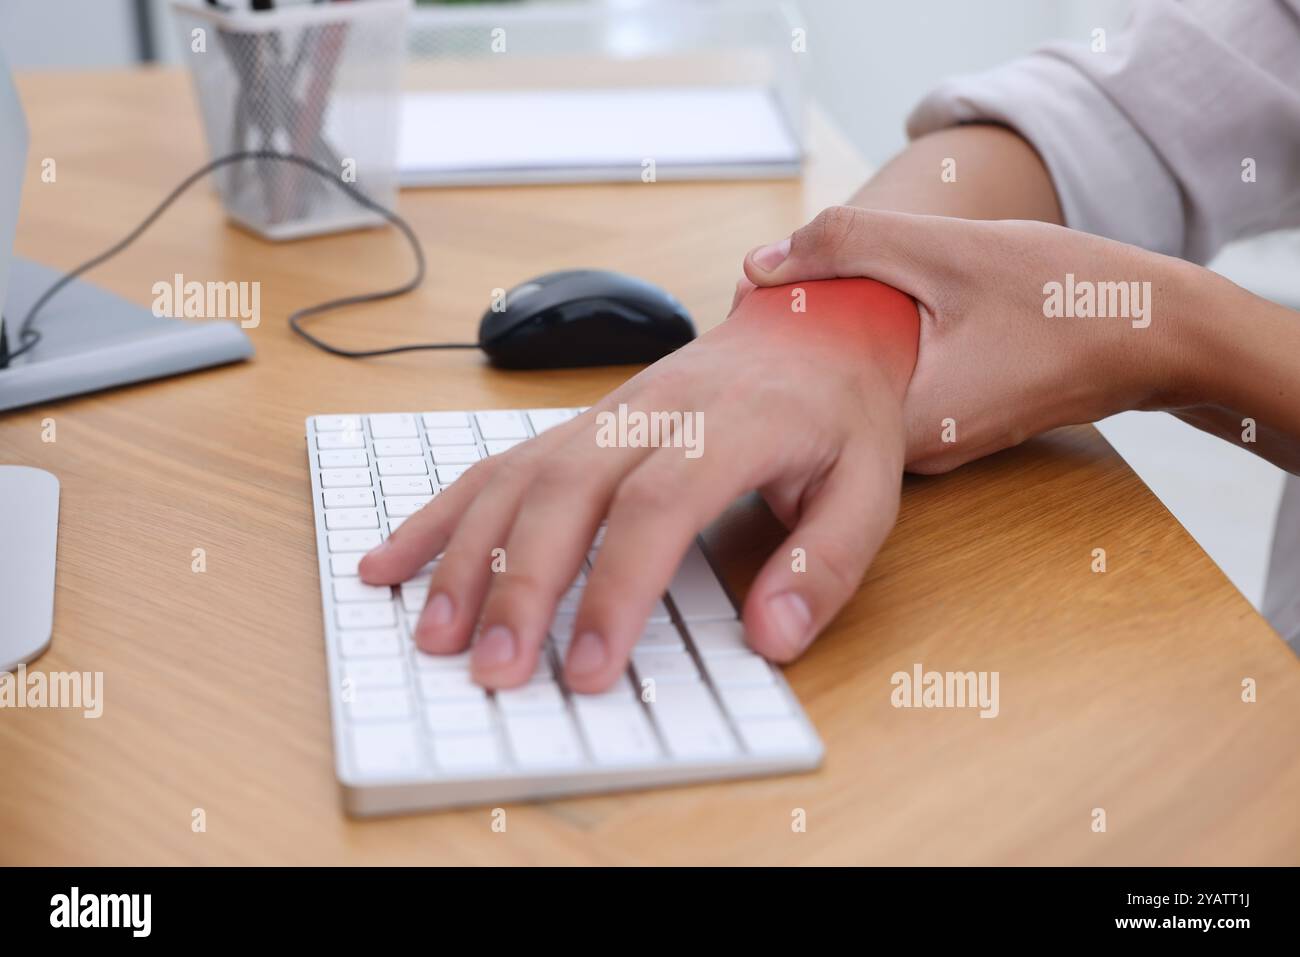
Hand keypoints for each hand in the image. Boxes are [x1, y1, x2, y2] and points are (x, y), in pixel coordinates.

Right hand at [359, 278, 918, 691]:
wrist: (808, 326)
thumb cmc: (837, 415)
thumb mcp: (870, 486)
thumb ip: (827, 562)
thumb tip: (775, 637)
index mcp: (732, 424)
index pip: (657, 506)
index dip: (614, 587)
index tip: (586, 667)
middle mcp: (653, 411)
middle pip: (565, 491)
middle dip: (519, 585)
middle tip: (492, 669)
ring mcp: (605, 414)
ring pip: (517, 476)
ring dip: (467, 554)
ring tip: (434, 633)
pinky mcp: (578, 425)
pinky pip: (497, 463)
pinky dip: (441, 513)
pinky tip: (394, 560)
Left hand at [736, 207, 1198, 472]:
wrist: (1157, 333)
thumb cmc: (1064, 294)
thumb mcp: (948, 250)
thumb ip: (848, 247)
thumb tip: (757, 264)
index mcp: (902, 426)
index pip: (798, 396)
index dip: (768, 345)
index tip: (751, 303)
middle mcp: (912, 457)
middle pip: (821, 402)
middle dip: (798, 346)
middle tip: (776, 293)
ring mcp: (935, 449)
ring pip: (857, 398)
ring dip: (840, 349)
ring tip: (824, 298)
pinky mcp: (954, 431)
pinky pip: (892, 395)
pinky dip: (878, 357)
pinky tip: (882, 316)